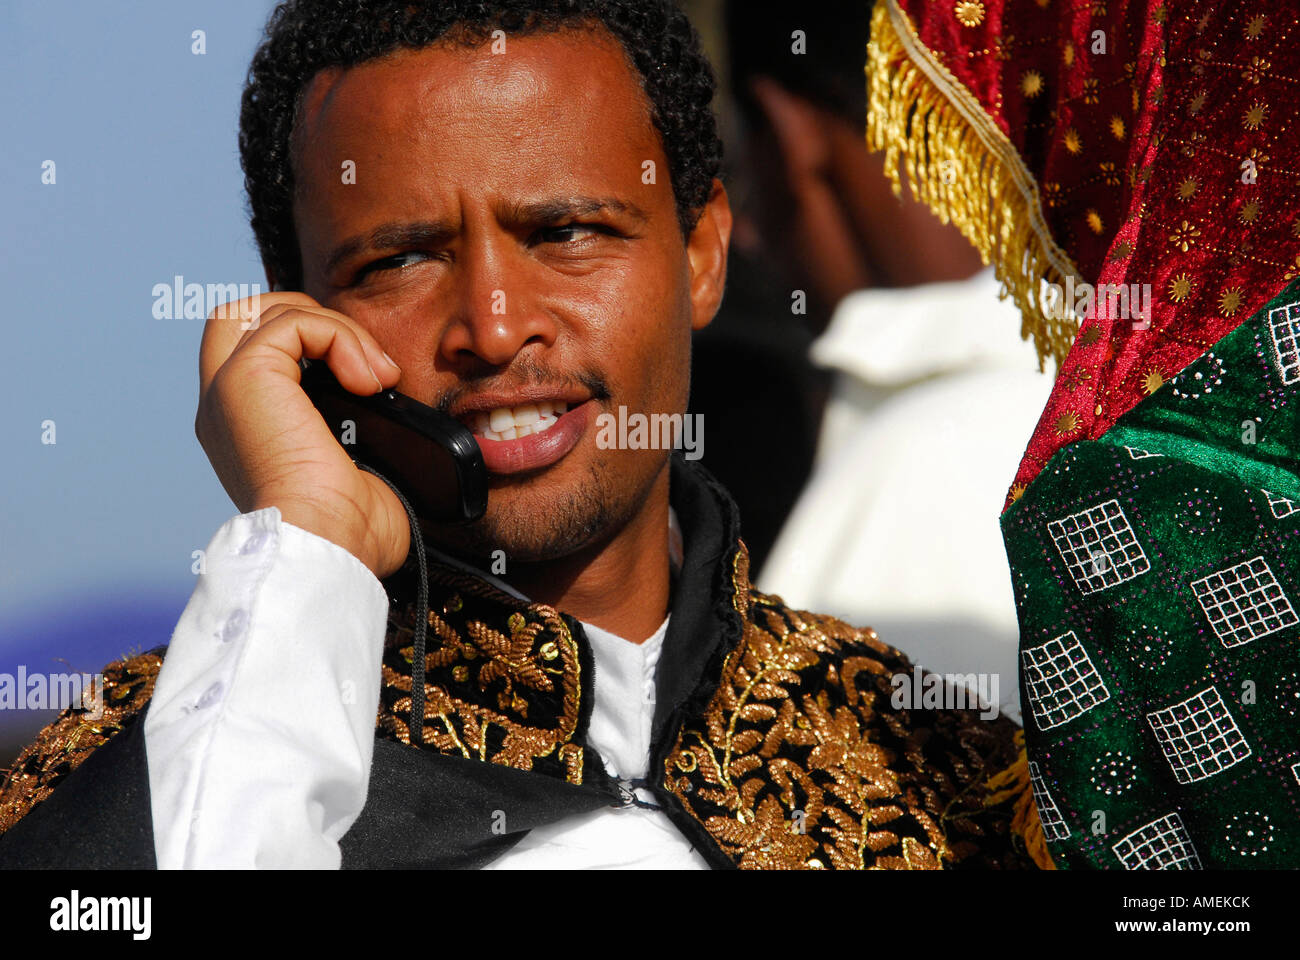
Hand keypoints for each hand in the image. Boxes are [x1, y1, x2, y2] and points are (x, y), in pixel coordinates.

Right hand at [195, 292, 409, 577]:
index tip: (364, 379)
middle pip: (243, 316)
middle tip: (365, 364)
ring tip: (378, 378)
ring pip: (268, 310)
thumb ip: (369, 442)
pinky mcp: (245, 378)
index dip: (309, 345)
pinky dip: (340, 337)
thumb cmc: (350, 534)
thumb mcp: (361, 476)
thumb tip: (408, 431)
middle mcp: (225, 408)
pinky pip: (293, 322)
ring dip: (338, 329)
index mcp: (245, 431)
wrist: (330, 547)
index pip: (257, 355)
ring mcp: (228, 390)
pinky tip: (369, 382)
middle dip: (310, 317)